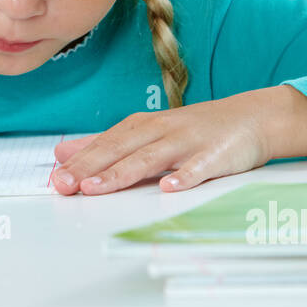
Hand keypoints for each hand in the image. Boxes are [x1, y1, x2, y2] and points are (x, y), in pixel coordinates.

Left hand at [50, 94, 270, 195]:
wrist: (251, 117)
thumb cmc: (194, 130)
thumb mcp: (146, 132)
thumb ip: (105, 144)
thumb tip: (63, 152)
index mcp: (141, 127)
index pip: (104, 144)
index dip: (79, 162)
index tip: (55, 179)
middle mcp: (160, 131)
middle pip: (120, 150)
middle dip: (90, 168)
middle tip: (64, 185)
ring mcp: (187, 142)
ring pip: (150, 158)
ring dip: (122, 173)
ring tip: (96, 188)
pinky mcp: (215, 155)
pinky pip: (198, 167)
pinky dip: (184, 176)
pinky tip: (168, 188)